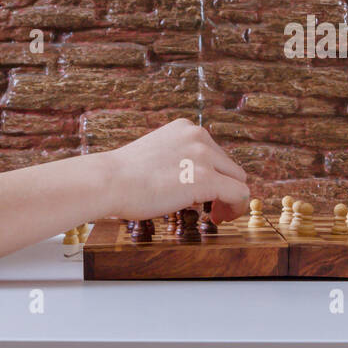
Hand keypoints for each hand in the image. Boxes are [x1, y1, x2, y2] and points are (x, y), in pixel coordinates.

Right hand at [104, 118, 249, 222]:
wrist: (108, 181)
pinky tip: (221, 218)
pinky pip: (238, 194)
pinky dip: (236, 208)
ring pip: (237, 180)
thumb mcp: (156, 155)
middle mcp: (198, 136)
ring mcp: (204, 156)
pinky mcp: (206, 178)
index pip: (215, 153)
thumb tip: (193, 183)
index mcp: (185, 128)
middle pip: (230, 166)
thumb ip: (178, 161)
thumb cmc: (123, 176)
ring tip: (216, 215)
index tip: (207, 194)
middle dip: (224, 188)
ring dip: (230, 199)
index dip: (215, 176)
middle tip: (212, 209)